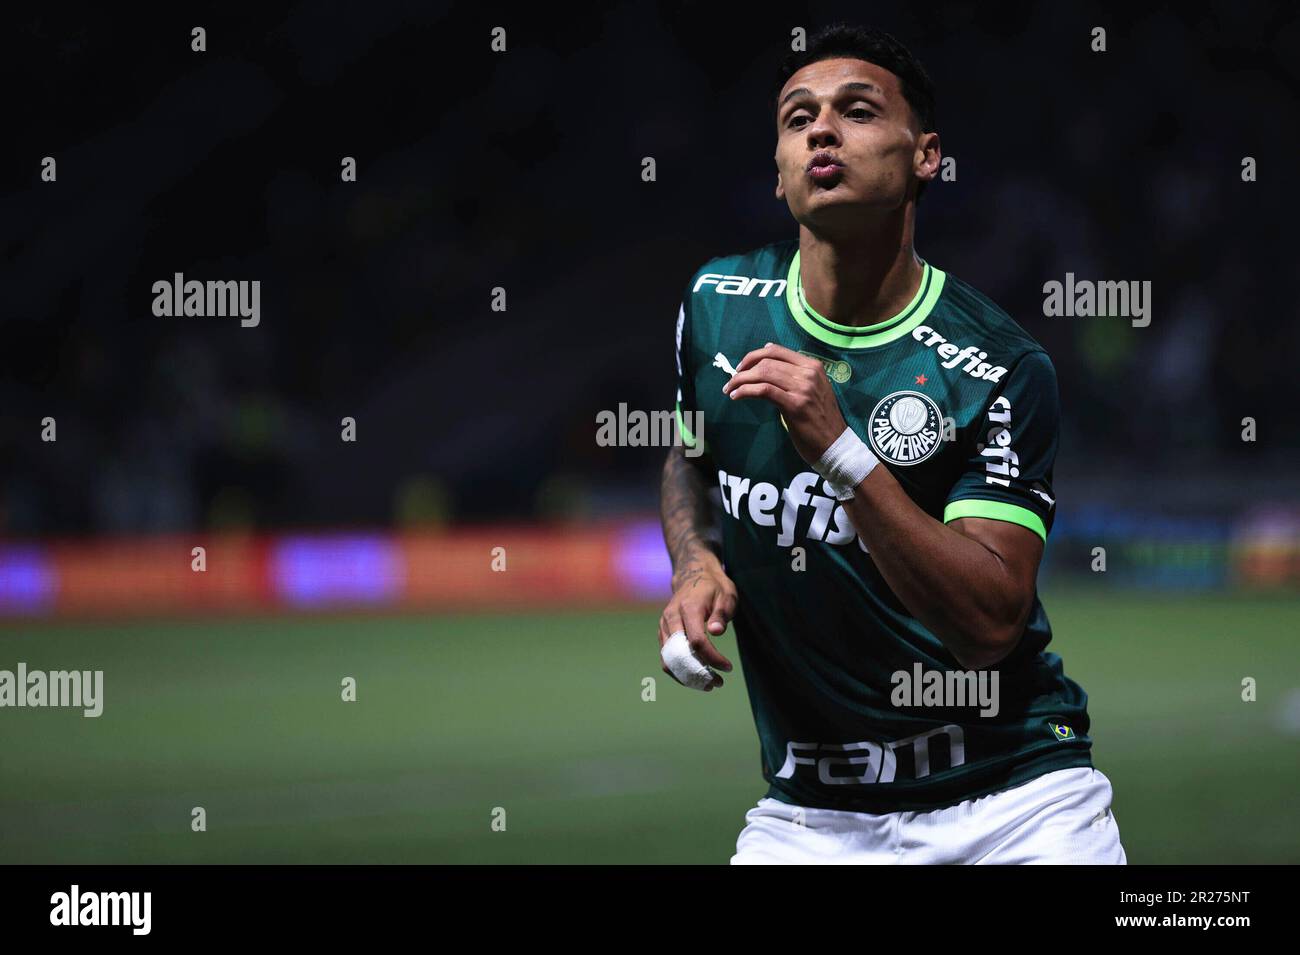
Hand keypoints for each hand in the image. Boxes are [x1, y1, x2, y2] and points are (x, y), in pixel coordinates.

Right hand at [658, 557, 736, 690]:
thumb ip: (721, 614)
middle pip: (679, 654)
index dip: (712, 658)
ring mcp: (664, 626)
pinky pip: (667, 657)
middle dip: (698, 673)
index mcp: (688, 608)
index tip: (728, 668)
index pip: (697, 641)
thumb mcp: (726, 595)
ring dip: (687, 676)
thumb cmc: (714, 587)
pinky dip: (679, 671)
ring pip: (669, 659)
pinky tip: (696, 677)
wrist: (693, 576)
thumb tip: (716, 632)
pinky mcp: (663, 633)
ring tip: (708, 685)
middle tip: (717, 684)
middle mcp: (671, 618)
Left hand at [722, 343, 847, 465]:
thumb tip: (767, 362)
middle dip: (743, 370)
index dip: (753, 356)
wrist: (835, 444)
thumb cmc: (820, 419)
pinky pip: (764, 390)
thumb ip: (794, 376)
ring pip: (763, 374)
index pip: (776, 350)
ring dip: (740, 381)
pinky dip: (746, 391)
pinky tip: (736, 396)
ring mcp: (803, 388)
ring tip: (730, 389)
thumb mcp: (812, 390)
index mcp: (812, 366)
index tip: (741, 367)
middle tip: (731, 381)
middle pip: (767, 361)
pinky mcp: (795, 405)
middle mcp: (808, 373)